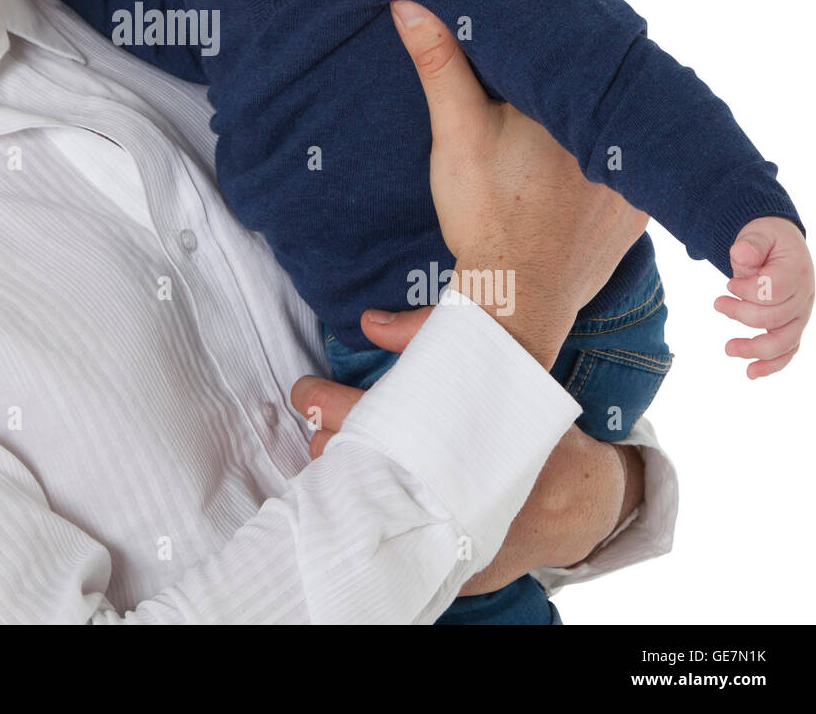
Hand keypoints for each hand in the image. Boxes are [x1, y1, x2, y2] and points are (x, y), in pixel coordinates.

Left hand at [289, 309, 642, 589]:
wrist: (582, 498)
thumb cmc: (529, 422)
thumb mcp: (492, 363)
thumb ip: (428, 336)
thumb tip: (369, 322)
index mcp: (445, 431)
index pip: (360, 414)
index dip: (322, 401)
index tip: (305, 390)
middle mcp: (440, 485)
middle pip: (352, 464)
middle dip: (329, 442)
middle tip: (320, 428)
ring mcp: (444, 531)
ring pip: (364, 507)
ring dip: (347, 483)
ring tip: (342, 464)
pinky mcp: (449, 566)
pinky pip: (396, 550)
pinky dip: (379, 525)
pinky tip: (370, 507)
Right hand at [388, 0, 650, 364]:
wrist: (515, 299)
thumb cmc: (486, 215)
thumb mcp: (456, 132)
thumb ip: (439, 65)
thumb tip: (411, 5)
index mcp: (575, 107)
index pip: (568, 57)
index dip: (548, 43)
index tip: (528, 33)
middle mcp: (616, 139)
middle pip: (592, 94)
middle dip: (568, 85)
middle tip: (532, 84)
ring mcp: (632, 180)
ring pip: (609, 133)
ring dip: (587, 125)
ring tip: (553, 126)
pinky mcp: (634, 214)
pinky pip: (622, 173)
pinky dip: (600, 165)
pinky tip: (572, 170)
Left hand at [716, 216, 812, 377]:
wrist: (781, 247)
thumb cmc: (767, 241)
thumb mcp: (758, 234)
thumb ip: (751, 244)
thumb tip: (741, 252)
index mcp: (796, 272)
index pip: (773, 290)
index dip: (747, 290)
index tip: (728, 285)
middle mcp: (803, 297)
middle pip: (774, 317)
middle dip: (741, 313)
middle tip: (718, 303)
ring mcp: (800, 315)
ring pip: (783, 341)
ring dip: (754, 348)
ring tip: (728, 348)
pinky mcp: (792, 327)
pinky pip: (787, 351)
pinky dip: (772, 365)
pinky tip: (751, 373)